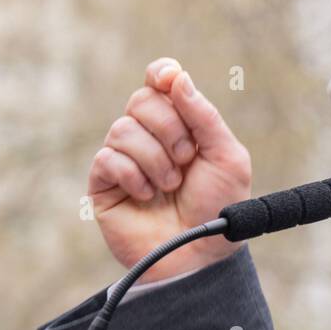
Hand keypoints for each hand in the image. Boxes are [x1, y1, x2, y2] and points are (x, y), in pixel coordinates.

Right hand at [87, 58, 251, 281]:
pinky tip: (146, 196)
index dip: (161, 74)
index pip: (160, 83)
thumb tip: (176, 76)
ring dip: (155, 158)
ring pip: (123, 129)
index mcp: (181, 125)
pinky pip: (107, 159)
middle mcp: (150, 137)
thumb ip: (204, 116)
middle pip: (141, 100)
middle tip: (186, 159)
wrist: (200, 255)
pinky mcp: (103, 185)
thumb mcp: (227, 157)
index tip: (168, 79)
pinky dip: (133, 176)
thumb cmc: (218, 207)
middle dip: (169, 127)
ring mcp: (125, 160)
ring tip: (170, 186)